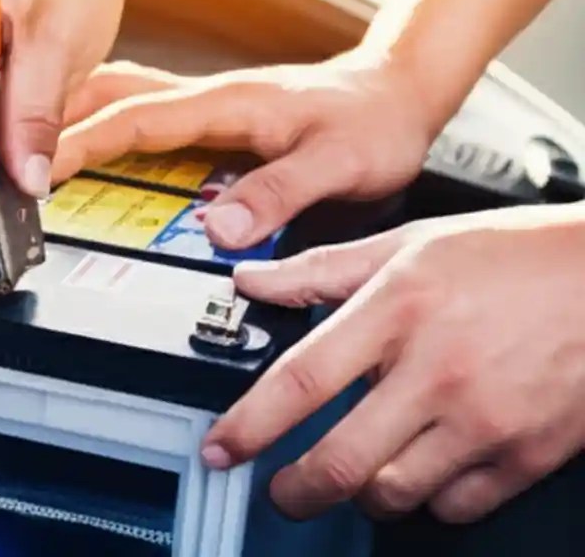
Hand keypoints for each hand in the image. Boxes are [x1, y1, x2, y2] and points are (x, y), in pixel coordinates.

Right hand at [51, 55, 443, 248]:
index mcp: (224, 104)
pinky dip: (97, 127)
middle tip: (2, 148)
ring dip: (67, 116)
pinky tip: (83, 150)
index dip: (80, 144)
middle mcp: (202, 99)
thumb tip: (218, 229)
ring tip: (23, 147)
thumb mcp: (341, 165)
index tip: (35, 167)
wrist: (398, 95)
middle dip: (50, 117)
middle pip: (105, 94)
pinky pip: (136, 117)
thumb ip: (280, 193)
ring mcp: (200, 107)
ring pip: (114, 99)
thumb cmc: (374, 125)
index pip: (133, 119)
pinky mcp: (205, 121)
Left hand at [200, 204, 584, 523]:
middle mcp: (436, 370)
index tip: (221, 449)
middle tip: (281, 489)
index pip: (301, 380)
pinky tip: (421, 471)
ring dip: (360, 492)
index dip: (249, 425)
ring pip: (392, 492)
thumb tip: (251, 278)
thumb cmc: (514, 255)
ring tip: (355, 471)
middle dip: (294, 489)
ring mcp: (484, 419)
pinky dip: (427, 498)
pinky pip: (454, 505)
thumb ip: (321, 270)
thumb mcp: (408, 243)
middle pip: (339, 460)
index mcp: (398, 310)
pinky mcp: (527, 453)